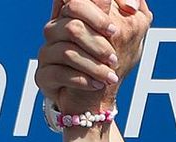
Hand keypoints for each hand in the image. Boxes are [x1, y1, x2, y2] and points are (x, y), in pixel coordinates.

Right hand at [38, 0, 133, 117]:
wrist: (97, 98)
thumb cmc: (110, 60)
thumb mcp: (127, 35)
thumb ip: (131, 14)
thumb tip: (130, 7)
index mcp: (73, 15)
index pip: (77, 3)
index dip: (96, 16)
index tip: (114, 31)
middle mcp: (55, 30)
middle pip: (72, 28)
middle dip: (98, 46)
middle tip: (113, 59)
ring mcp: (47, 52)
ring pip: (67, 52)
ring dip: (94, 67)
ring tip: (110, 77)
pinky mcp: (43, 75)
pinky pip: (59, 73)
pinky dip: (82, 80)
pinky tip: (96, 85)